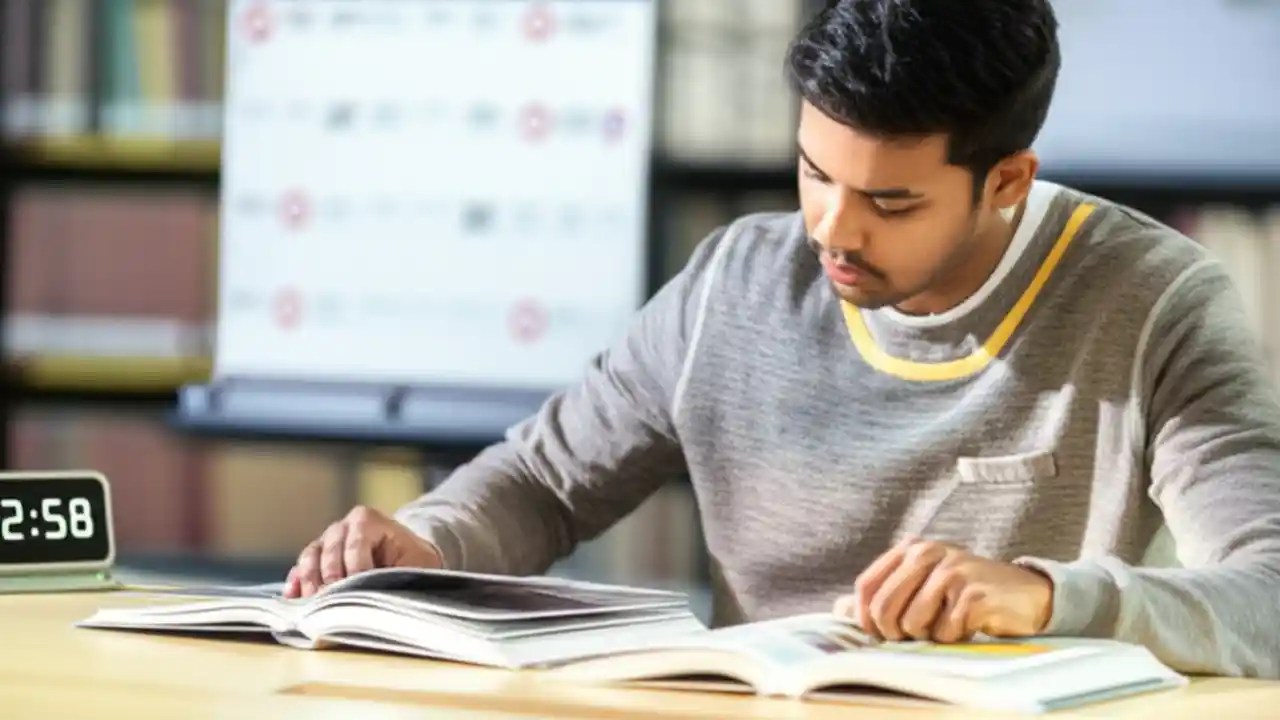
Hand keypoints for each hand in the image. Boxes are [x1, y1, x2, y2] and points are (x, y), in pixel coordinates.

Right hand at [283, 506, 442, 597]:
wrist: (406, 559)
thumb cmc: (414, 561)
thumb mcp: (417, 564)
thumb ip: (401, 573)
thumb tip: (381, 595)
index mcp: (368, 520)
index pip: (356, 544)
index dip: (357, 571)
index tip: (361, 592)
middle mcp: (343, 526)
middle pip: (329, 551)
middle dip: (330, 579)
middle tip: (333, 603)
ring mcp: (326, 541)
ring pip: (310, 557)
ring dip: (310, 581)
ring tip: (313, 604)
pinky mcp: (316, 558)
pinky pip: (300, 568)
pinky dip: (296, 582)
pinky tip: (294, 597)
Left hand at [833, 538, 1052, 642]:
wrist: (1024, 594)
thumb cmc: (965, 592)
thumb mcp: (921, 585)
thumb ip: (881, 594)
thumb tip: (838, 609)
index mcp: (911, 548)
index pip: (866, 585)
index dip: (864, 616)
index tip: (876, 633)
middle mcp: (928, 552)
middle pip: (885, 607)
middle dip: (895, 632)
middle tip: (916, 633)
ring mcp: (952, 571)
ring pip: (913, 623)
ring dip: (928, 635)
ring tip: (947, 623)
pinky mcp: (973, 593)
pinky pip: (944, 632)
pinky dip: (953, 638)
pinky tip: (969, 625)